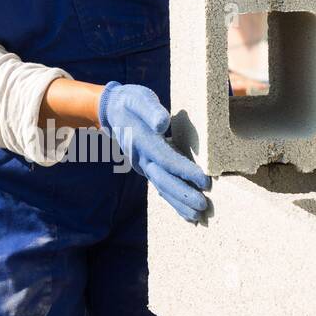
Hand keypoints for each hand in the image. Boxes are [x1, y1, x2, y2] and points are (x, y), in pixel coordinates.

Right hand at [98, 82, 210, 222]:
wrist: (112, 110)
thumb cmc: (130, 102)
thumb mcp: (138, 98)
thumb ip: (149, 109)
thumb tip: (162, 123)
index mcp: (140, 140)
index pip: (164, 158)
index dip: (184, 170)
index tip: (204, 180)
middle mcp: (140, 157)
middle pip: (162, 179)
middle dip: (183, 194)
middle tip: (203, 205)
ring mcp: (142, 164)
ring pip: (161, 187)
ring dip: (178, 203)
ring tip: (198, 217)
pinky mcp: (147, 167)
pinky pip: (160, 187)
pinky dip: (172, 201)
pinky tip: (186, 213)